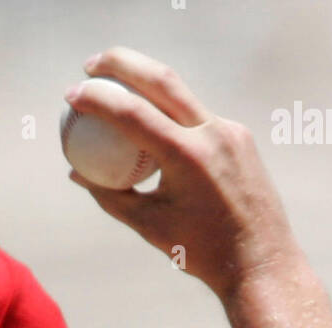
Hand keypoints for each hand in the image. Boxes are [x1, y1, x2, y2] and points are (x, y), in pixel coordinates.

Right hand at [65, 47, 303, 300]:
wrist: (260, 261)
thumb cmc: (200, 252)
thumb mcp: (148, 225)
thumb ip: (110, 196)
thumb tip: (76, 172)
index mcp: (187, 158)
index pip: (133, 113)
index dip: (97, 98)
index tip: (71, 94)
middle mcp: (212, 134)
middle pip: (160, 79)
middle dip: (121, 62)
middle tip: (90, 64)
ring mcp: (230, 131)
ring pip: (181, 94)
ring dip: (146, 82)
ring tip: (117, 85)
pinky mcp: (239, 136)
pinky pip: (197, 116)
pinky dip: (170, 114)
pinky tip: (153, 122)